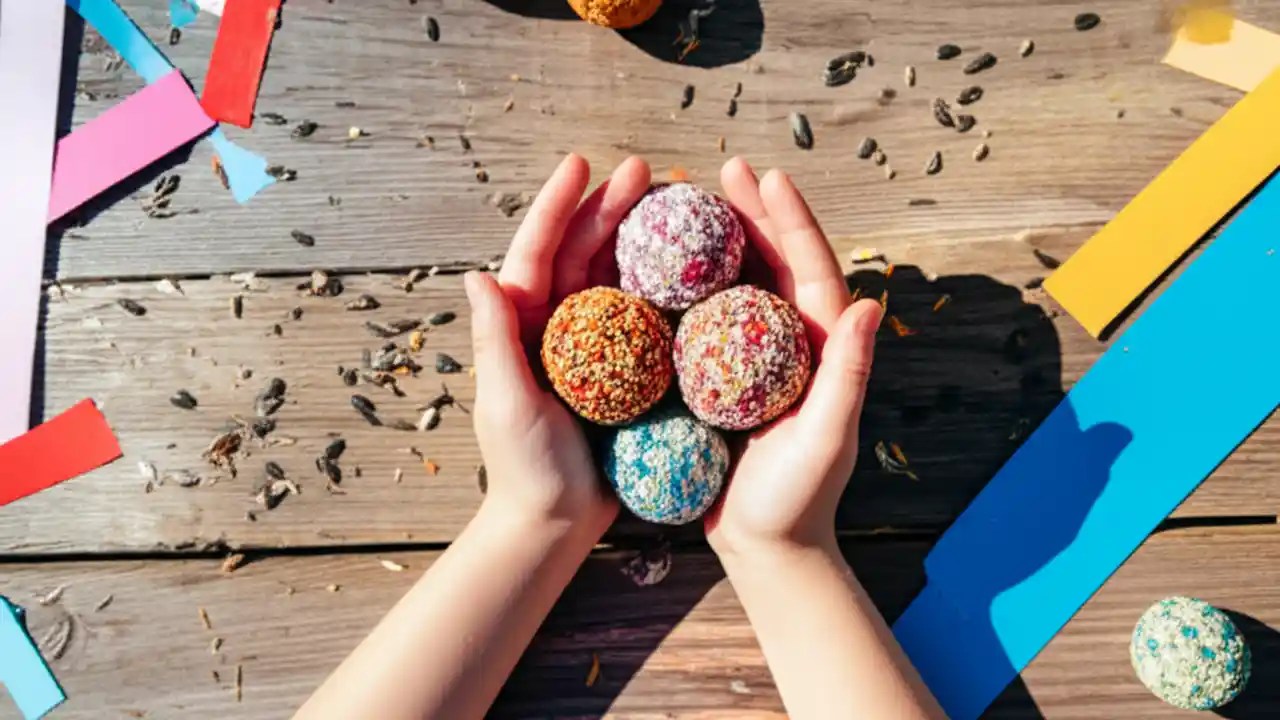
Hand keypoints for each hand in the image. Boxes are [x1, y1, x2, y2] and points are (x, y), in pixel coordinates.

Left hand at [465, 154, 652, 533]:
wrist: (556, 525)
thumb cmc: (525, 469)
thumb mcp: (506, 402)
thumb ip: (495, 339)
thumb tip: (477, 274)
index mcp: (523, 324)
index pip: (538, 252)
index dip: (558, 205)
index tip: (582, 163)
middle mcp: (557, 326)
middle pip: (584, 252)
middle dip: (610, 207)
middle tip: (647, 171)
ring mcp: (593, 346)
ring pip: (618, 276)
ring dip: (641, 238)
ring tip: (675, 201)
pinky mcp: (624, 371)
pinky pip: (647, 317)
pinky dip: (666, 287)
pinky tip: (695, 266)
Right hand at [705, 158, 883, 556]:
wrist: (765, 547)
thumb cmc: (797, 501)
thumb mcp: (824, 442)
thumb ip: (846, 377)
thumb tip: (867, 304)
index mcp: (818, 349)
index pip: (809, 271)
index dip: (790, 220)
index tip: (767, 175)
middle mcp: (788, 345)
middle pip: (772, 264)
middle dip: (754, 213)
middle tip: (726, 169)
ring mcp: (753, 360)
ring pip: (736, 285)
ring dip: (718, 240)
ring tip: (691, 200)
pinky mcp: (721, 379)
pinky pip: (702, 321)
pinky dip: (685, 287)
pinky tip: (656, 266)